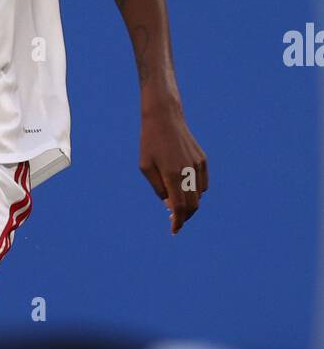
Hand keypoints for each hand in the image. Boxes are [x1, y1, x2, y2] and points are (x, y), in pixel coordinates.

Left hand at [139, 105, 207, 234]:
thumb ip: (158, 189)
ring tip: (177, 205)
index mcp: (172, 175)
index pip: (180, 207)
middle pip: (193, 205)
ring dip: (190, 204)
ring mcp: (198, 165)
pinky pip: (202, 183)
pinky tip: (184, 190)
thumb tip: (170, 206)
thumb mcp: (146, 168)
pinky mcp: (203, 160)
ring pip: (199, 195)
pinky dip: (196, 192)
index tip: (174, 230)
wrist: (165, 118)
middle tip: (175, 221)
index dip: (178, 222)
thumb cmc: (150, 143)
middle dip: (185, 217)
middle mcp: (188, 171)